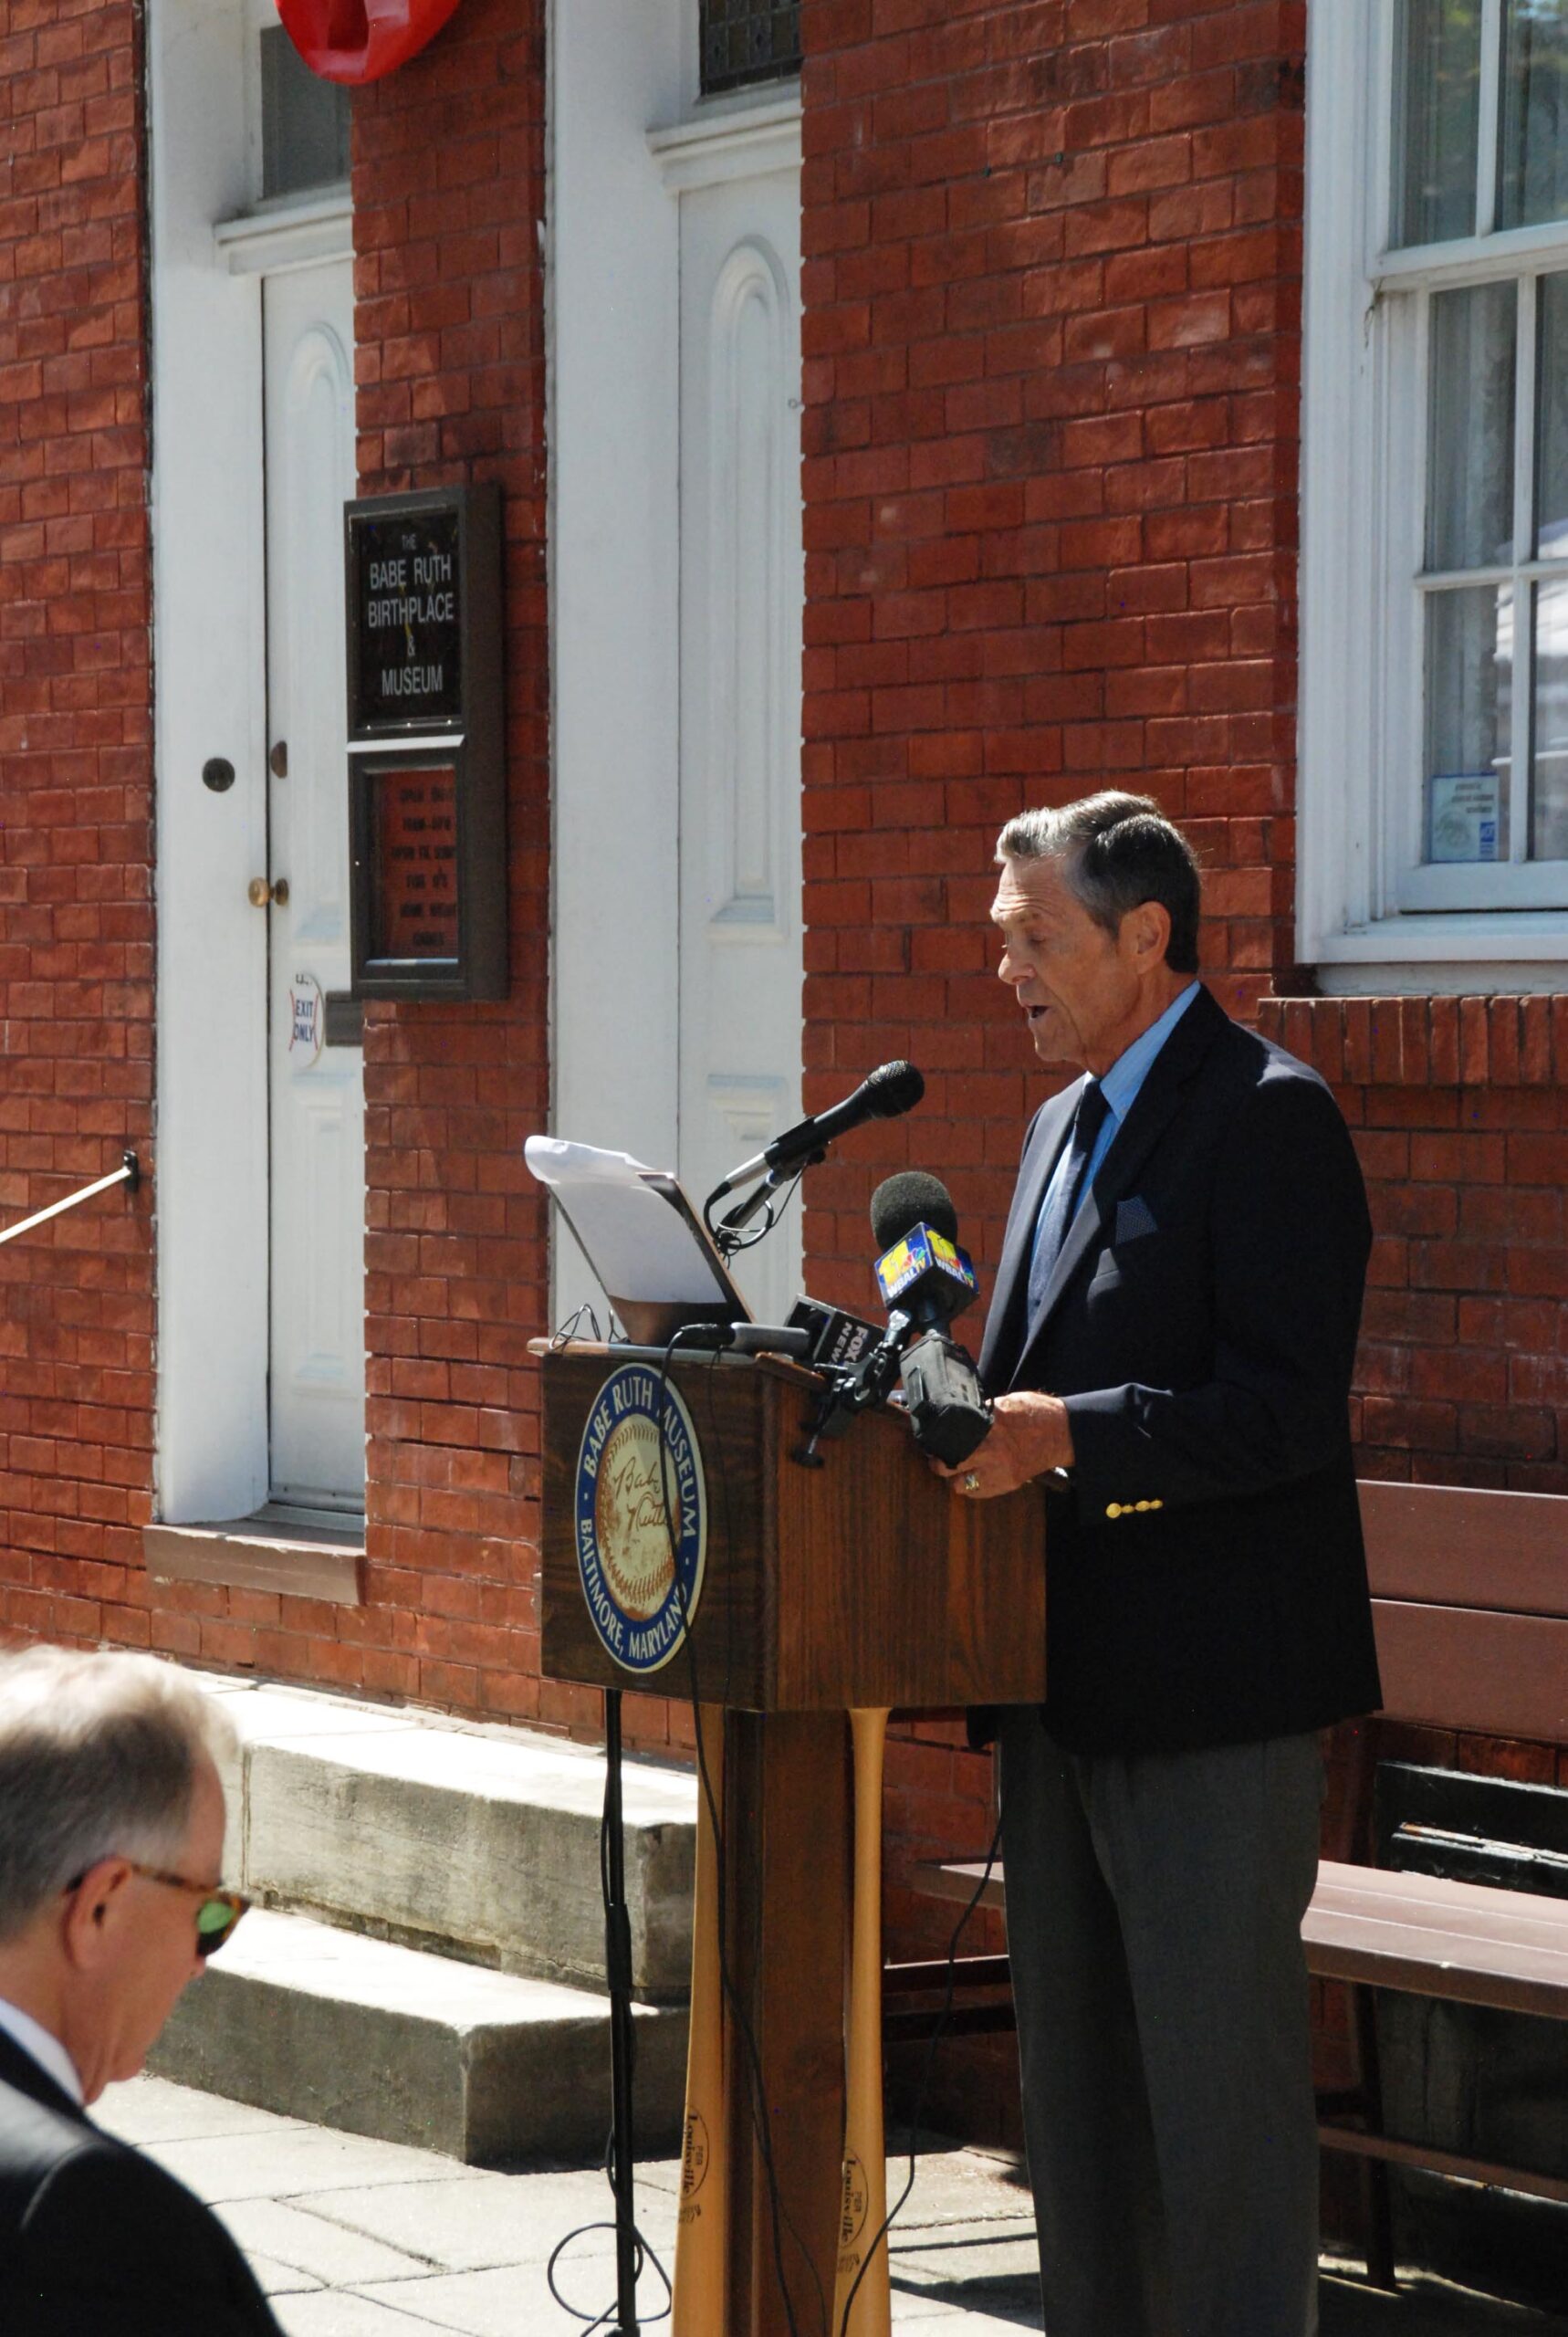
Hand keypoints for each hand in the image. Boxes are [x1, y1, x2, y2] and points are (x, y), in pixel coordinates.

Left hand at [931, 1391, 1073, 1497]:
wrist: (1063, 1434)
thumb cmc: (1035, 1414)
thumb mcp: (1006, 1404)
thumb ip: (982, 1414)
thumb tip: (959, 1418)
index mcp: (990, 1425)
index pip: (952, 1437)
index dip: (936, 1441)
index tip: (930, 1439)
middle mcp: (992, 1449)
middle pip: (948, 1465)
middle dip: (938, 1462)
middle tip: (936, 1458)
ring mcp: (1000, 1470)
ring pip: (960, 1485)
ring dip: (954, 1478)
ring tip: (956, 1469)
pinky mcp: (1008, 1483)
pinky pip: (978, 1493)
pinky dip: (971, 1487)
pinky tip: (972, 1477)